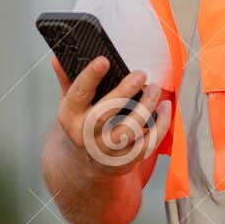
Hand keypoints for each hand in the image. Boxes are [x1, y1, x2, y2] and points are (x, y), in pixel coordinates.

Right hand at [53, 56, 171, 175]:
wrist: (85, 164)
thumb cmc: (82, 125)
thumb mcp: (70, 104)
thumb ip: (68, 81)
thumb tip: (59, 58)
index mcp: (70, 116)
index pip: (78, 94)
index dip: (90, 76)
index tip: (105, 60)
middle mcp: (85, 135)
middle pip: (103, 114)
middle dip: (124, 92)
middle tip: (140, 74)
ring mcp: (106, 150)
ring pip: (128, 130)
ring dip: (145, 108)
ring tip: (154, 89)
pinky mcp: (125, 159)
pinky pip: (147, 143)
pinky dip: (160, 125)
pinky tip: (165, 108)